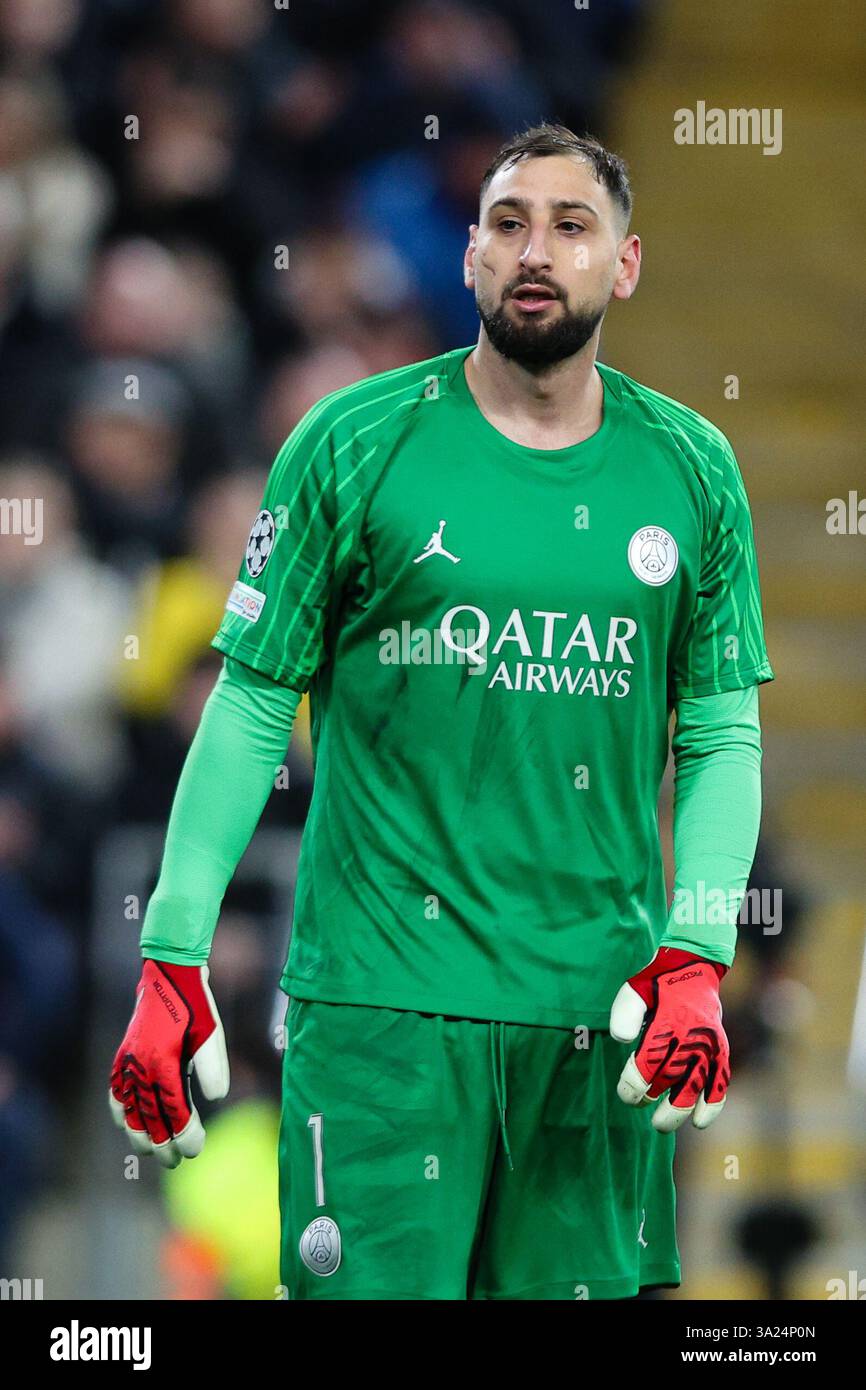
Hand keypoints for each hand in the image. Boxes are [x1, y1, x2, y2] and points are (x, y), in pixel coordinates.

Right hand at [109, 960, 229, 1167]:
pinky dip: (120, 1113)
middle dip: (162, 1144)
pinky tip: (126, 1124)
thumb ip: (214, 1067)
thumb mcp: (212, 1034)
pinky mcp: (122, 1058)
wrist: (167, 976)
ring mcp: (128, 1064)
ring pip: (129, 1111)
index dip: (185, 1134)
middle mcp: (141, 1068)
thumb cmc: (194, 1006)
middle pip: (149, 1119)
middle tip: (176, 1162)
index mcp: (164, 1064)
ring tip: (152, 1152)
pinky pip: (115, 1094)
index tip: (195, 1149)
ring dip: (139, 1135)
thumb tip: (217, 1099)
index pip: (174, 1112)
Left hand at [609, 947, 729, 1132]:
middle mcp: (691, 1037)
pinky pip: (720, 1082)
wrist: (695, 967)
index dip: (634, 1084)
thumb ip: (626, 1012)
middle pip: (670, 1080)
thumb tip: (622, 1040)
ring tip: (661, 1125)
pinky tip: (701, 1121)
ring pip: (696, 1087)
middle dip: (651, 1098)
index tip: (625, 1093)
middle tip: (638, 1105)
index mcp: (668, 1023)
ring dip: (679, 1110)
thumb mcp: (635, 989)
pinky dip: (714, 1104)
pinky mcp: (720, 1050)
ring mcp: (708, 1045)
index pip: (648, 1064)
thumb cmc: (658, 983)